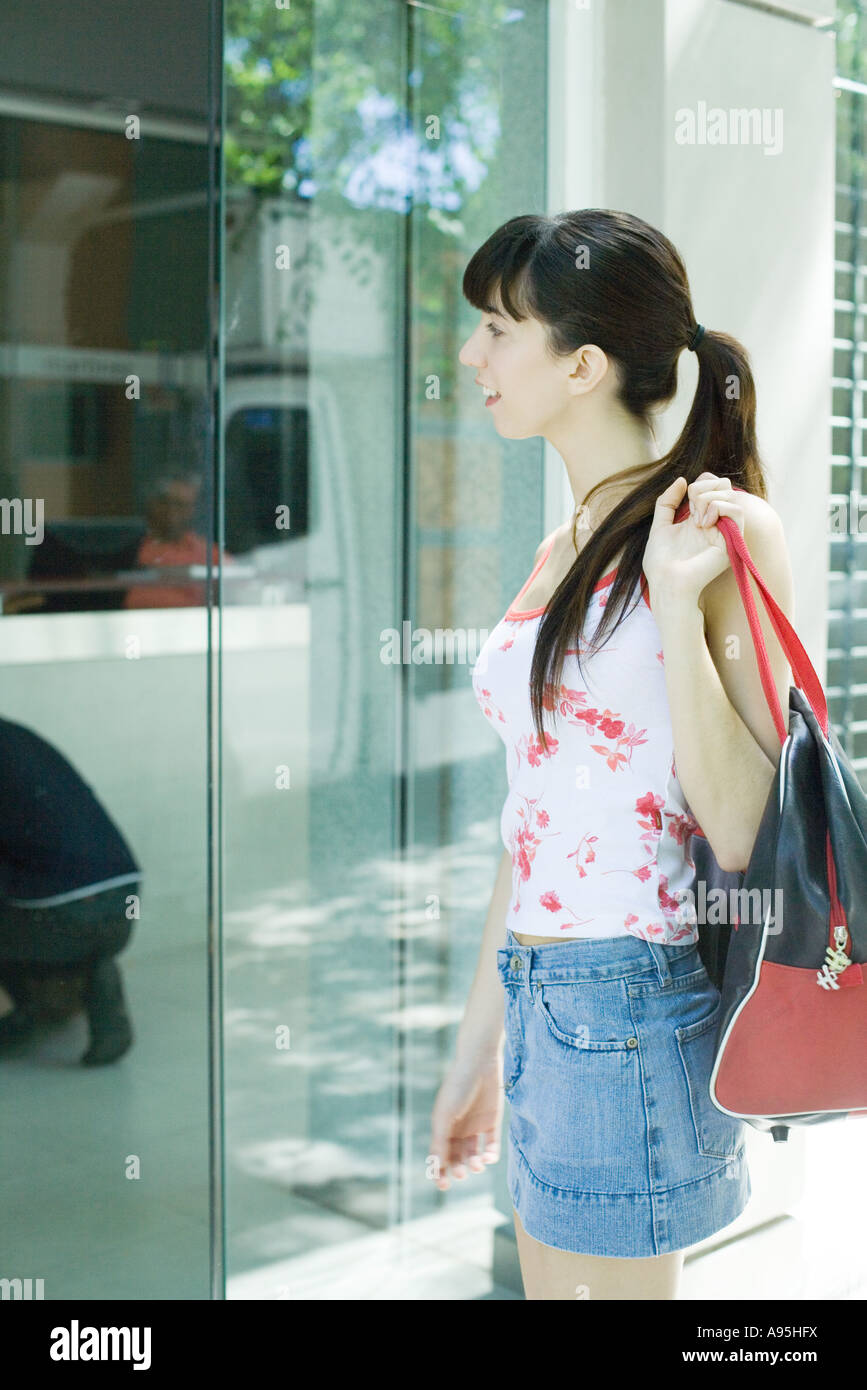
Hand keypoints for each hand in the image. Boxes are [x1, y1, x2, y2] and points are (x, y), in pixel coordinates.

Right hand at [427, 1057, 503, 1190]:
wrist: (481, 1063)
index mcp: (442, 1126)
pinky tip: (488, 1157)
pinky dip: (490, 1154)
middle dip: (458, 1169)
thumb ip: (440, 1140)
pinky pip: (491, 1145)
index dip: (440, 1171)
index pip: (440, 1154)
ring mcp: (476, 1126)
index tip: (442, 1186)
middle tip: (461, 1174)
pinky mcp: (492, 1123)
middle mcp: (458, 1129)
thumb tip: (436, 1167)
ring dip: (474, 1164)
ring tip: (477, 1165)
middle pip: (457, 1157)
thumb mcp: (445, 1115)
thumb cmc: (458, 1087)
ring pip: (474, 1154)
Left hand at [642, 473, 744, 609]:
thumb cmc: (661, 563)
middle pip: (723, 485)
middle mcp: (716, 524)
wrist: (666, 584)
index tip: (685, 501)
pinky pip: (737, 511)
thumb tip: (682, 480)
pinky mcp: (732, 542)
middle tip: (691, 511)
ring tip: (697, 521)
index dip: (699, 484)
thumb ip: (666, 502)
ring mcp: (725, 532)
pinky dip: (718, 507)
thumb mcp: (659, 526)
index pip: (711, 485)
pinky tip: (704, 524)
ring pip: (730, 495)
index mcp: (700, 519)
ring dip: (708, 499)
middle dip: (703, 488)